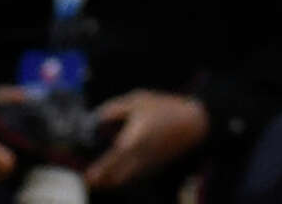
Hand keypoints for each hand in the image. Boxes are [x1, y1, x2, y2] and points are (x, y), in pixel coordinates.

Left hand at [84, 90, 209, 190]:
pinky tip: (121, 162)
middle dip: (99, 179)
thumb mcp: (138, 100)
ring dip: (111, 178)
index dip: (93, 172)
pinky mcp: (153, 167)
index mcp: (131, 142)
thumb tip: (96, 118)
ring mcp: (146, 166)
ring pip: (122, 180)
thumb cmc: (167, 108)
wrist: (196, 122)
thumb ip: (113, 109)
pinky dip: (123, 174)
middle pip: (112, 180)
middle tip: (89, 173)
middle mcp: (137, 159)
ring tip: (101, 170)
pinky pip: (133, 175)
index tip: (85, 173)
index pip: (106, 166)